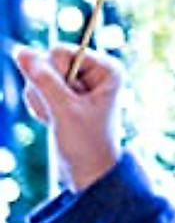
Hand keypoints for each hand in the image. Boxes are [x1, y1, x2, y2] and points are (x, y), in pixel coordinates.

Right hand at [14, 46, 122, 191]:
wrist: (88, 171)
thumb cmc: (86, 143)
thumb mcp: (64, 110)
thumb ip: (42, 80)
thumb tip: (20, 51)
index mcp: (106, 68)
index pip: (59, 51)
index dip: (53, 75)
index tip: (71, 99)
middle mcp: (93, 70)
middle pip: (45, 62)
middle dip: (46, 90)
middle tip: (64, 113)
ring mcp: (77, 81)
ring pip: (36, 76)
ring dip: (42, 101)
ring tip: (60, 119)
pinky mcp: (63, 92)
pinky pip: (34, 89)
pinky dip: (39, 107)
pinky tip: (54, 120)